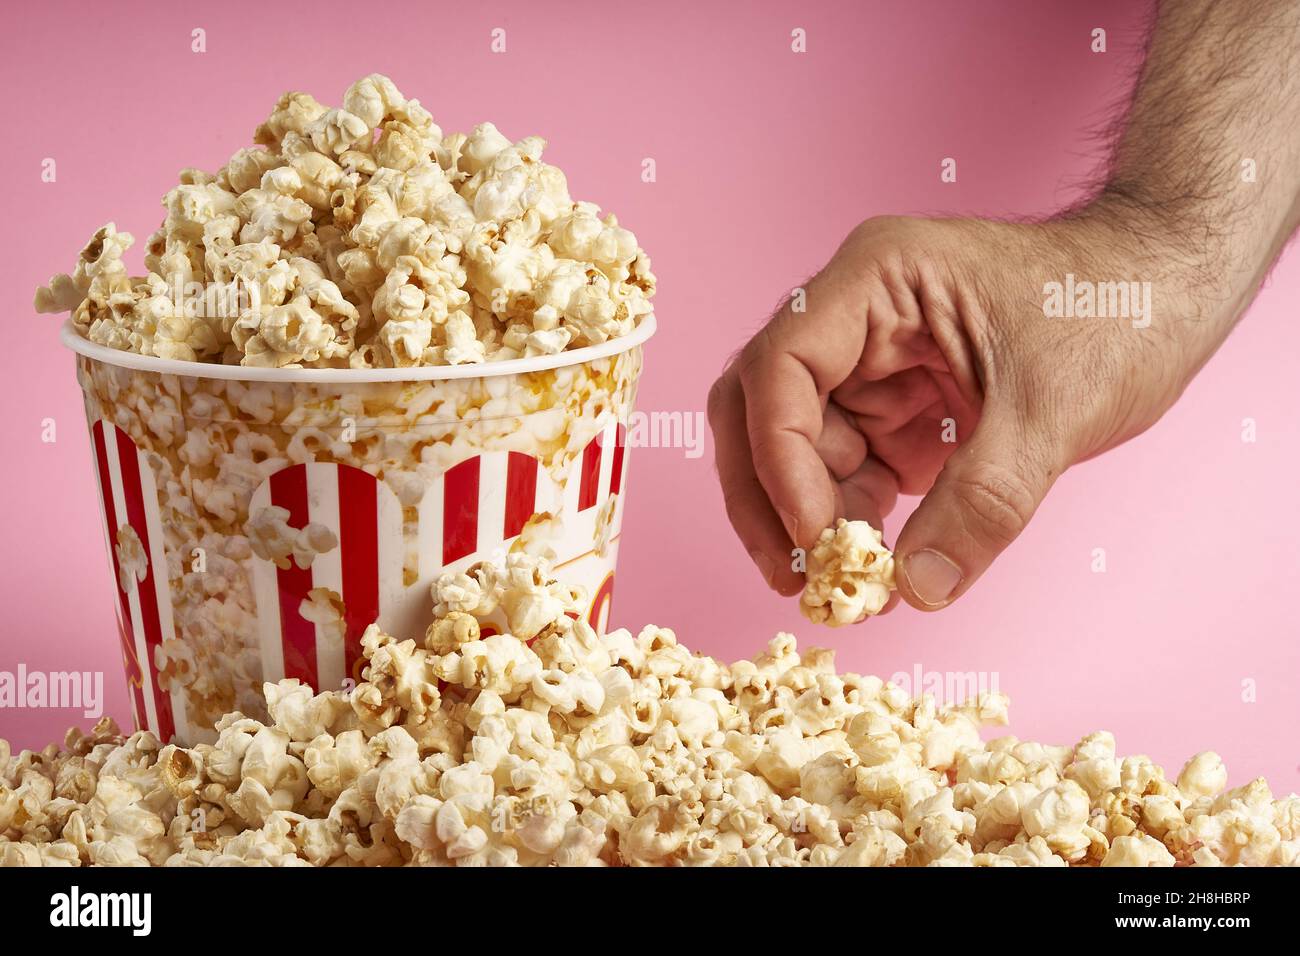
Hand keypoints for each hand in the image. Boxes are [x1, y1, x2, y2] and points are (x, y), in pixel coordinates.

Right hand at [708, 213, 1228, 610]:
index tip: (813, 536)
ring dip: (809, 518)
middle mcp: (857, 317)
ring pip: (798, 447)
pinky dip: (852, 519)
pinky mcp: (899, 405)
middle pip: (762, 407)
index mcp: (877, 280)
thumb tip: (916, 588)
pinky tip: (875, 565)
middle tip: (792, 576)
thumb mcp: (1055, 409)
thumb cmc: (1119, 307)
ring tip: (841, 586)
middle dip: (767, 495)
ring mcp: (873, 363)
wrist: (1170, 290)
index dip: (779, 456)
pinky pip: (849, 468)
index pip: (781, 367)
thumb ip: (982, 502)